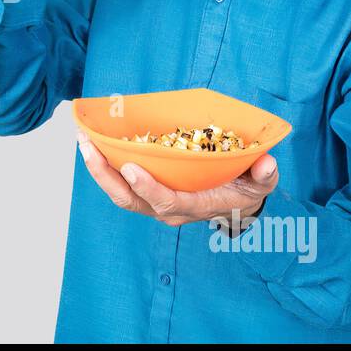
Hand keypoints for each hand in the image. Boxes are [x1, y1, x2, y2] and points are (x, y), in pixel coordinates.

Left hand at [76, 130, 278, 230]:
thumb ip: (263, 175)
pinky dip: (105, 167)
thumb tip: (266, 164)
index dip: (148, 187)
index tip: (131, 167)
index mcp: (195, 206)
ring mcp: (155, 203)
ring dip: (99, 169)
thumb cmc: (246, 189)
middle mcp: (169, 209)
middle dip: (106, 176)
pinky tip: (94, 144)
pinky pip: (121, 185)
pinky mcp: (147, 194)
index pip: (167, 202)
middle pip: (130, 199)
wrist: (235, 204)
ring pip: (120, 193)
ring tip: (83, 142)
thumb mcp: (260, 183)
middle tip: (89, 147)